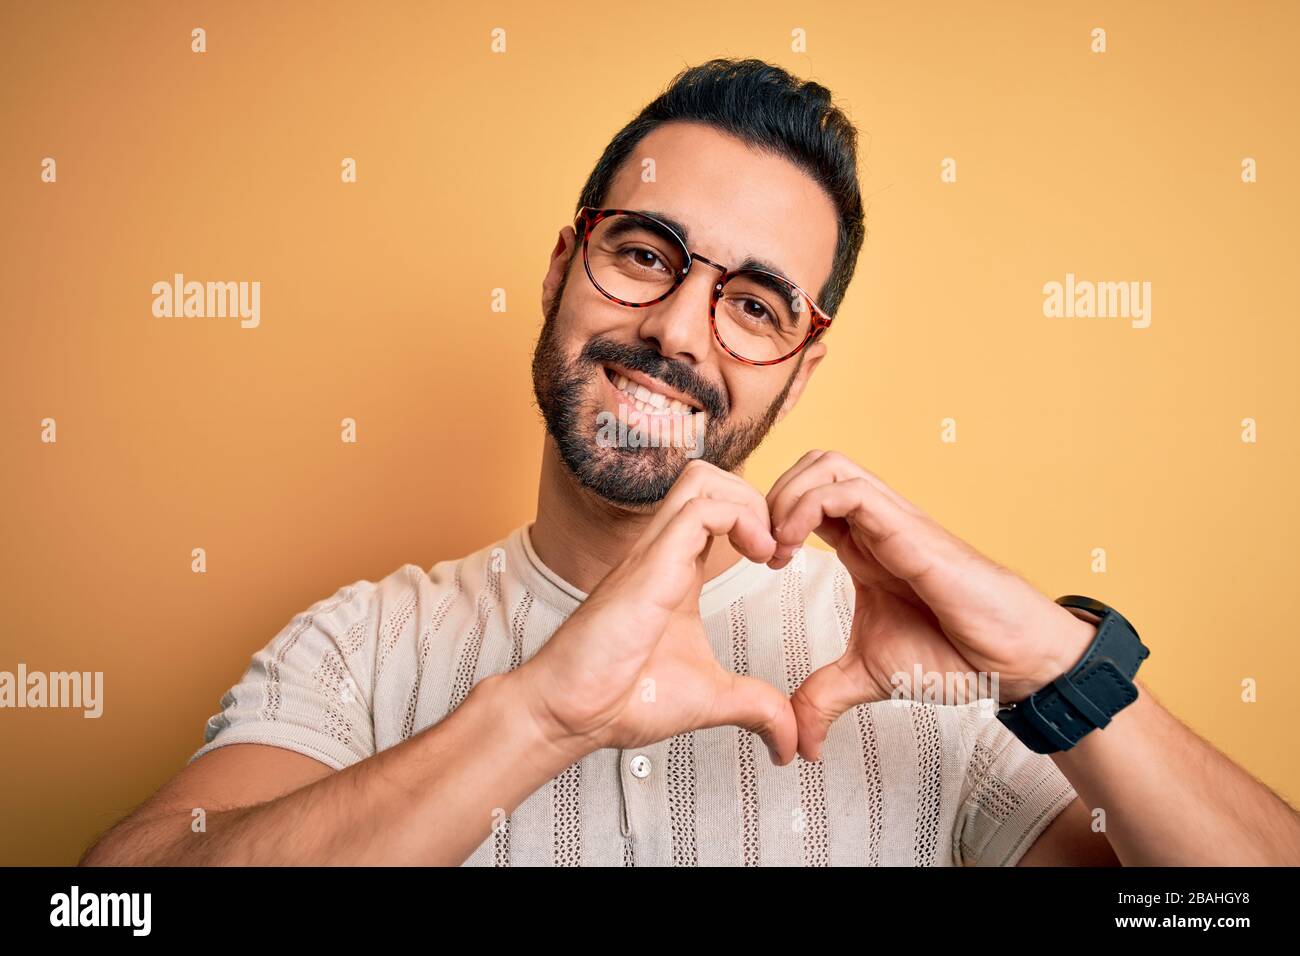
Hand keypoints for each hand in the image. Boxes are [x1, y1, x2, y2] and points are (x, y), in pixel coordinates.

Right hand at [512, 460, 799, 766]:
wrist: (570, 712)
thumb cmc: (623, 698)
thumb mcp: (710, 698)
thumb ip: (755, 708)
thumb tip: (789, 739)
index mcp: (677, 570)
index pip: (717, 508)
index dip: (758, 520)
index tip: (780, 563)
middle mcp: (664, 551)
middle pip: (710, 477)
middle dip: (757, 498)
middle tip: (779, 547)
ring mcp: (654, 552)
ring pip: (704, 479)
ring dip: (750, 502)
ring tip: (769, 548)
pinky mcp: (650, 563)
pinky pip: (701, 508)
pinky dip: (741, 519)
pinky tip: (758, 558)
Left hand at [766, 450, 1096, 760]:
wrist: (1012, 659)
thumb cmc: (955, 653)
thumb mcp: (870, 674)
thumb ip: (826, 697)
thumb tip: (802, 743)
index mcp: (863, 546)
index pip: (807, 498)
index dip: (773, 517)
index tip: (759, 562)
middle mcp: (875, 524)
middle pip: (813, 465)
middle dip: (772, 494)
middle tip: (760, 546)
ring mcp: (892, 521)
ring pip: (828, 464)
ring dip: (787, 496)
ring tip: (776, 546)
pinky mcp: (909, 530)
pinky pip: (850, 491)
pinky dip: (808, 507)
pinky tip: (794, 548)